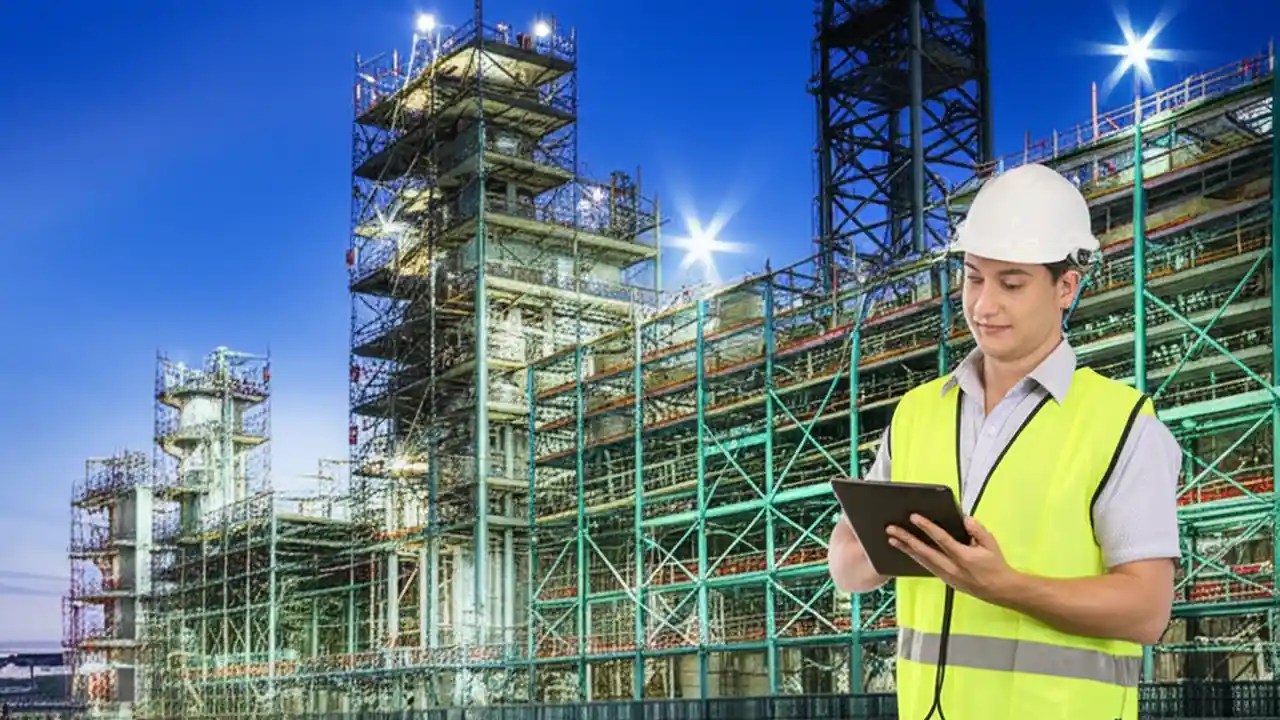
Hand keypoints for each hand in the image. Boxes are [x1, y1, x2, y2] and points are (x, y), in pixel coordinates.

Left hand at [886, 514, 1018, 603]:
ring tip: (892, 539)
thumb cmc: (995, 565)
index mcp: (963, 557)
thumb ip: (977, 530)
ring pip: (922, 560)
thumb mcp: (991, 544)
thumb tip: (965, 519)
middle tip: (891, 529)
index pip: (941, 539)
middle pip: (924, 551)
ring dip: (906, 549)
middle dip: (906, 539)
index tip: (914, 517)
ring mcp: (946, 575)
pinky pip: (926, 566)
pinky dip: (915, 557)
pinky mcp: (944, 579)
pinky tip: (907, 551)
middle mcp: (951, 567)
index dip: (926, 527)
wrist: (999, 590)